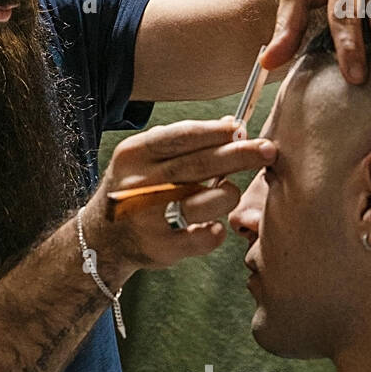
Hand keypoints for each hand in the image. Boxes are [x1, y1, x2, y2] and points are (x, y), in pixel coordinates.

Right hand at [85, 117, 274, 277]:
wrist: (103, 238)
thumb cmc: (134, 191)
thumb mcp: (146, 159)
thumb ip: (183, 142)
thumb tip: (231, 124)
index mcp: (134, 155)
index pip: (181, 136)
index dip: (215, 131)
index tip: (242, 128)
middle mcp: (137, 184)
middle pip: (197, 165)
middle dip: (239, 155)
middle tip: (267, 150)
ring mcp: (146, 218)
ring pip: (204, 200)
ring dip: (226, 195)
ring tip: (227, 193)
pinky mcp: (159, 247)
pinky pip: (203, 237)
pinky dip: (214, 231)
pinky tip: (211, 226)